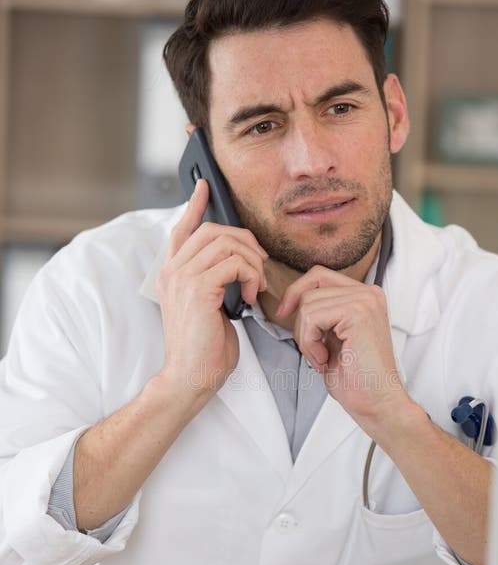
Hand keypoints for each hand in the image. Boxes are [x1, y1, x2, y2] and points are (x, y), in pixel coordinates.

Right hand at [155, 180, 267, 411]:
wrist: (190, 377)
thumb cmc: (203, 350)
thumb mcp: (210, 308)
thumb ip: (215, 282)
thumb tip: (238, 267)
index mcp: (171, 274)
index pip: (181, 230)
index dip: (194, 205)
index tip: (204, 187)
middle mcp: (172, 271)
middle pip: (212, 230)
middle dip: (244, 240)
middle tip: (259, 263)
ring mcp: (182, 278)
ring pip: (226, 243)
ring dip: (252, 262)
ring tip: (257, 285)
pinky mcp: (197, 288)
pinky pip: (234, 263)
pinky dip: (251, 276)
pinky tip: (252, 297)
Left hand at [276, 266, 407, 429]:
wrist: (376, 402)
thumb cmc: (356, 379)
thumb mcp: (332, 337)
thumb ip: (321, 314)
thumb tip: (292, 300)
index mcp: (364, 296)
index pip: (319, 275)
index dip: (296, 292)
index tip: (284, 312)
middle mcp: (368, 293)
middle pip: (310, 289)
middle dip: (301, 323)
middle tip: (313, 351)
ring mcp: (365, 300)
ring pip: (308, 304)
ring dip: (306, 337)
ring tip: (322, 358)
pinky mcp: (358, 312)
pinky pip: (312, 316)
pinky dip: (310, 342)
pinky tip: (325, 359)